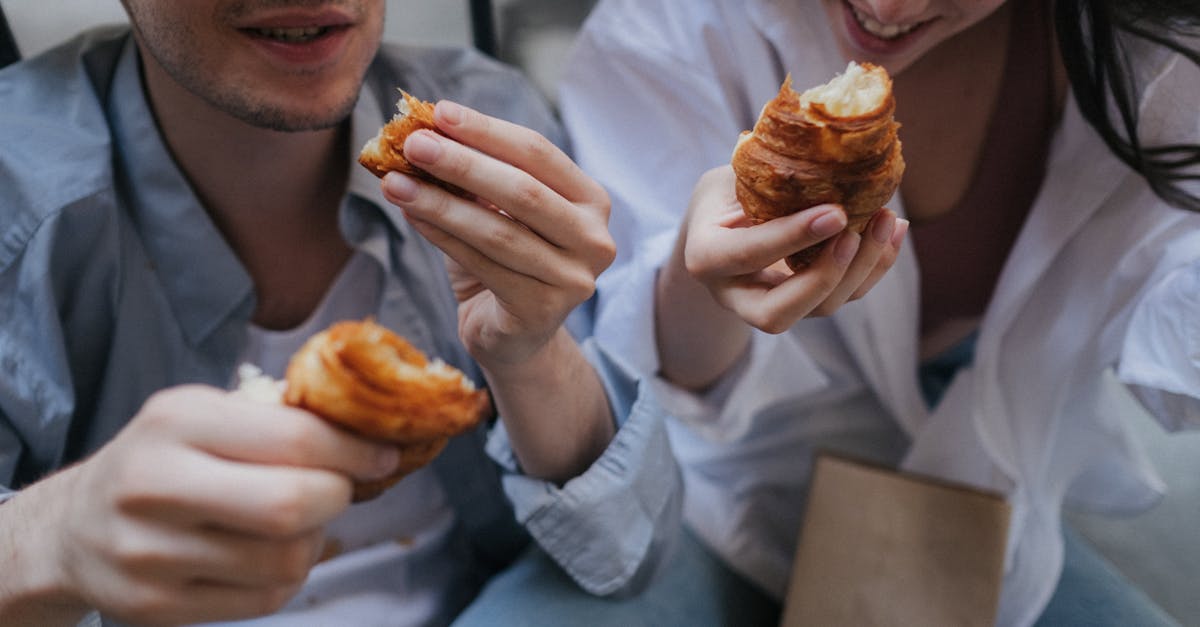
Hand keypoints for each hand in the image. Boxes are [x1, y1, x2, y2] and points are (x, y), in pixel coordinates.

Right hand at [11, 385, 399, 625]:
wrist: (72, 528)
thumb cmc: (158, 459)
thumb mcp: (201, 413)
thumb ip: (273, 419)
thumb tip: (365, 434)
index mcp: (175, 422)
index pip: (293, 438)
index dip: (353, 451)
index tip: (381, 454)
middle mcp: (155, 486)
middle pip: (292, 505)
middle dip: (337, 496)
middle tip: (339, 488)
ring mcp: (151, 555)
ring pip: (286, 559)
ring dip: (314, 540)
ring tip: (298, 521)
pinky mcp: (157, 607)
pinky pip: (265, 599)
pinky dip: (287, 576)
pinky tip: (270, 553)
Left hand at [381, 101, 614, 367]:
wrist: (514, 336)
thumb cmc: (506, 262)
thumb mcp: (498, 211)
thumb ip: (477, 176)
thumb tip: (425, 132)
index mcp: (592, 201)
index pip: (538, 153)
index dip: (487, 131)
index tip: (439, 113)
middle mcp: (594, 239)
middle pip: (522, 190)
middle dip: (462, 163)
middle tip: (414, 143)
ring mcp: (574, 279)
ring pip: (498, 230)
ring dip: (441, 202)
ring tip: (395, 182)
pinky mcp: (542, 311)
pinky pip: (483, 265)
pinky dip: (442, 236)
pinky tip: (411, 216)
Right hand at [679, 166, 907, 333]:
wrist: (720, 224)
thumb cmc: (723, 194)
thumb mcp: (726, 179)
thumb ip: (759, 179)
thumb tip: (822, 158)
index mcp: (706, 258)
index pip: (747, 256)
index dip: (792, 237)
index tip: (836, 212)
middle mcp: (736, 294)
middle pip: (778, 313)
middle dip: (825, 277)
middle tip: (856, 232)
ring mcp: (773, 302)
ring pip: (821, 309)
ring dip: (861, 269)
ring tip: (887, 219)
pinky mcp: (807, 301)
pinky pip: (846, 296)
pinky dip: (877, 265)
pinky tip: (895, 230)